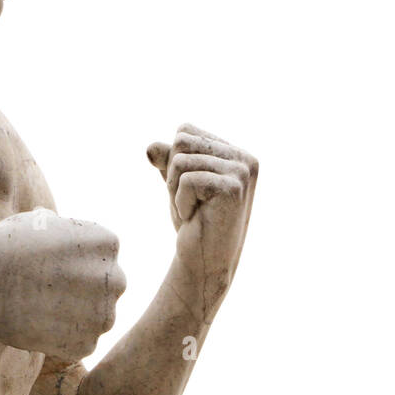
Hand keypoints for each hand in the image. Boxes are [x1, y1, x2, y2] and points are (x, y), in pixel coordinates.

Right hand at [0, 210, 125, 360]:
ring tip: (37, 311)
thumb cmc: (5, 244)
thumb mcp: (36, 222)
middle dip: (81, 294)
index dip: (72, 266)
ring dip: (73, 320)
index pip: (100, 261)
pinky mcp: (85, 344)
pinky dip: (60, 342)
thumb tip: (50, 219)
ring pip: (95, 320)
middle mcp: (115, 278)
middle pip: (104, 291)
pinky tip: (35, 328)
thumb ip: (56, 227)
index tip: (46, 267)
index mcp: (108, 243)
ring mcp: (103, 315)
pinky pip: (79, 345)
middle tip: (43, 294)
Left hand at [146, 123, 257, 292]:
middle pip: (182, 141)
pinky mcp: (233, 188)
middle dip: (173, 174)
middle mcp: (244, 158)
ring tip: (194, 211)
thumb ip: (167, 160)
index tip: (190, 188)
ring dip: (175, 190)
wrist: (204, 263)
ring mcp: (242, 172)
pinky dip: (181, 202)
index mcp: (235, 152)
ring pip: (181, 160)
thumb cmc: (194, 222)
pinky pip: (186, 180)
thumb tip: (149, 146)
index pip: (186, 130)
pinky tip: (197, 218)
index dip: (174, 160)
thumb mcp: (177, 184)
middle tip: (189, 202)